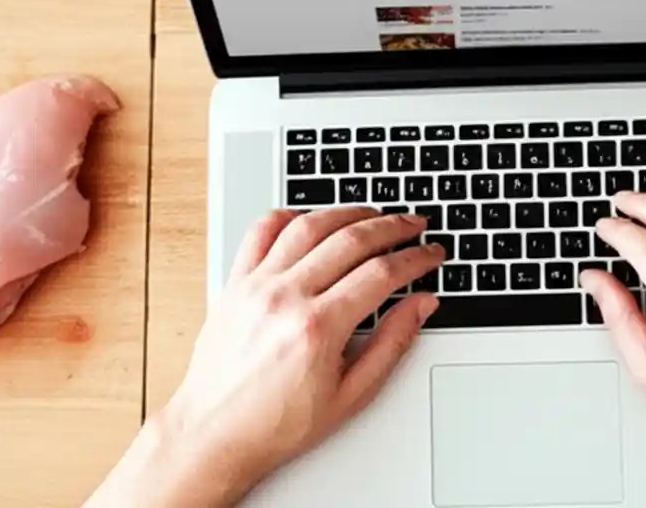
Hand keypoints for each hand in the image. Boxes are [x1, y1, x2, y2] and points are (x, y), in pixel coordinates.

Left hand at [88, 207, 441, 507]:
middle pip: (351, 239)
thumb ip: (391, 344)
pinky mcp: (234, 283)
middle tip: (415, 226)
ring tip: (373, 215)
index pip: (382, 273)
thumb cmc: (277, 423)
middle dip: (393, 227)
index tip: (431, 254)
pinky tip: (312, 217)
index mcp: (318, 328)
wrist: (214, 434)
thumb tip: (421, 305)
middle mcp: (285, 298)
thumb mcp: (350, 395)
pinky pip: (261, 231)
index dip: (416, 258)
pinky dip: (290, 215)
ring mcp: (256, 285)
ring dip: (348, 212)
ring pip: (309, 224)